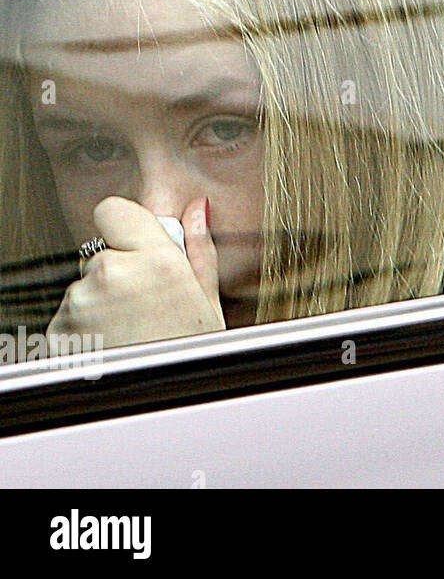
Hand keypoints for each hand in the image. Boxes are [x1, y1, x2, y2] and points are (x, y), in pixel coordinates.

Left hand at [49, 196, 225, 350]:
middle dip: (118, 271)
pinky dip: (85, 327)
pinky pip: (69, 315)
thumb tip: (196, 211)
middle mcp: (113, 275)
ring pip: (84, 286)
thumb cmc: (189, 357)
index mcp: (155, 262)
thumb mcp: (207, 301)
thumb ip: (198, 248)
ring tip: (131, 330)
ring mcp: (80, 303)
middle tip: (146, 304)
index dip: (126, 226)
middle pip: (101, 253)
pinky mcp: (59, 329)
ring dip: (101, 303)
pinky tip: (113, 344)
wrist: (159, 410)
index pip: (114, 210)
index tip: (139, 247)